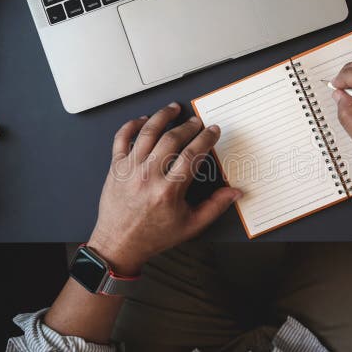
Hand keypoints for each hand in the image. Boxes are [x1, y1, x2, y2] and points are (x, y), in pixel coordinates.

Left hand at [87, 103, 241, 274]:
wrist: (119, 243)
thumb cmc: (154, 235)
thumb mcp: (191, 225)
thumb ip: (215, 206)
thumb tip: (235, 192)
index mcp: (169, 190)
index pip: (192, 154)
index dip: (206, 138)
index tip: (213, 130)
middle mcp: (149, 176)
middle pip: (172, 139)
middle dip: (188, 126)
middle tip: (196, 121)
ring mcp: (130, 169)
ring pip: (147, 133)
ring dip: (162, 117)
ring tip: (173, 108)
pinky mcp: (116, 167)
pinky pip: (121, 138)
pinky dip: (132, 125)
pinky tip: (143, 120)